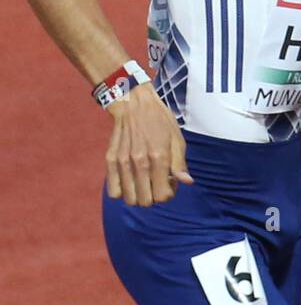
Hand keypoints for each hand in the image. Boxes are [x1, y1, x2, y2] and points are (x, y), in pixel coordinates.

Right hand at [105, 83, 192, 205]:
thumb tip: (186, 182)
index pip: (163, 195)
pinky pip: (113, 191)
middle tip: (157, 183)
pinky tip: (130, 181)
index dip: (169, 193)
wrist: (133, 102)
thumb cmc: (159, 120)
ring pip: (129, 199)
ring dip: (139, 196)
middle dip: (154, 197)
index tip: (170, 182)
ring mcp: (122, 162)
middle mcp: (139, 162)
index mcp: (159, 157)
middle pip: (145, 201)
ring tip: (144, 182)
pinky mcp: (110, 160)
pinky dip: (123, 192)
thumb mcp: (177, 139)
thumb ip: (179, 163)